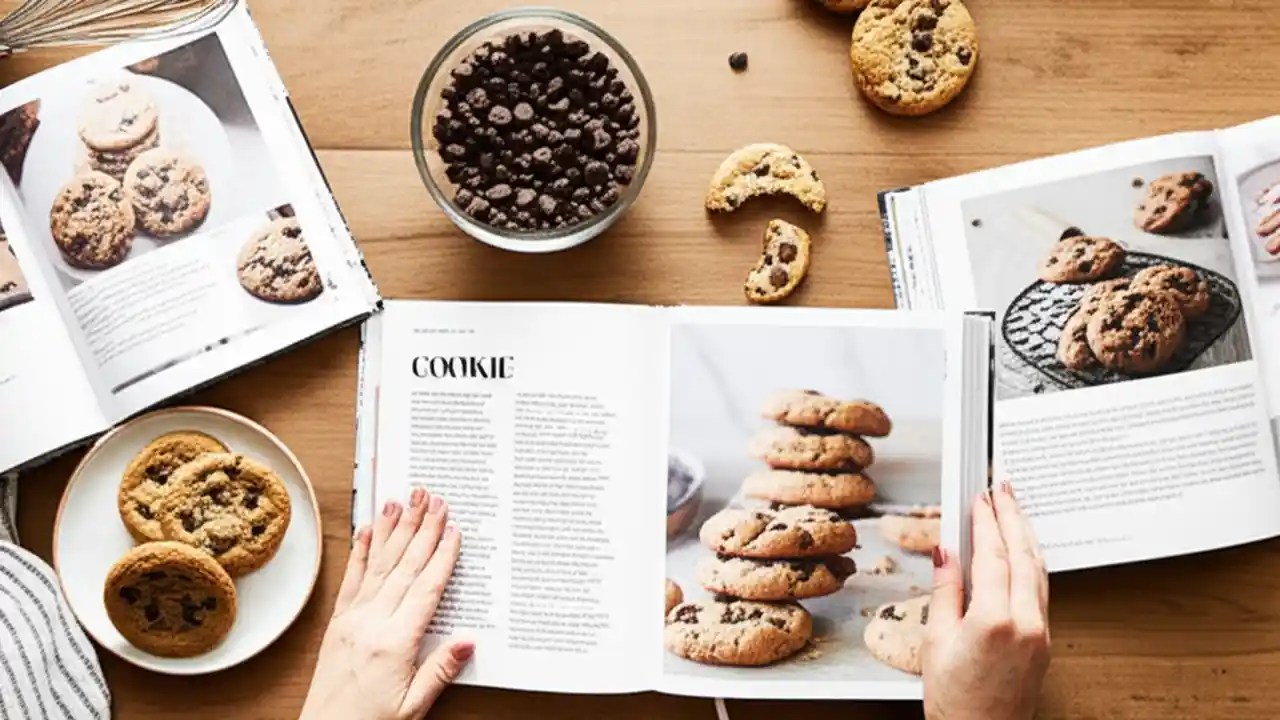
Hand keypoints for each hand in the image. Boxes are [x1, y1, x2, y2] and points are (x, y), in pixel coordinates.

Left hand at [300, 489, 472, 719]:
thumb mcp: (414, 706)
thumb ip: (440, 670)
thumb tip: (469, 641)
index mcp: (395, 643)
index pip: (426, 589)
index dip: (442, 557)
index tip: (454, 530)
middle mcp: (371, 623)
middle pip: (404, 567)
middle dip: (422, 529)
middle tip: (434, 499)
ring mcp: (351, 619)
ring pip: (379, 565)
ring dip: (393, 530)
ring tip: (403, 500)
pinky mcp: (337, 622)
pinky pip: (351, 579)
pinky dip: (361, 552)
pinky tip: (368, 530)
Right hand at [923, 482, 1049, 719]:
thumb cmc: (955, 700)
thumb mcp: (936, 640)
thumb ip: (945, 590)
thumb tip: (946, 552)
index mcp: (995, 620)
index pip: (993, 555)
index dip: (986, 521)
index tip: (980, 498)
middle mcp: (1026, 623)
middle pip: (1023, 555)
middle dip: (1013, 516)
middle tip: (1003, 487)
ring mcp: (1040, 632)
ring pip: (1039, 570)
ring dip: (1026, 535)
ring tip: (1015, 508)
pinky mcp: (1045, 641)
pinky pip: (1043, 589)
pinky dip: (1033, 561)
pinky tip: (1025, 550)